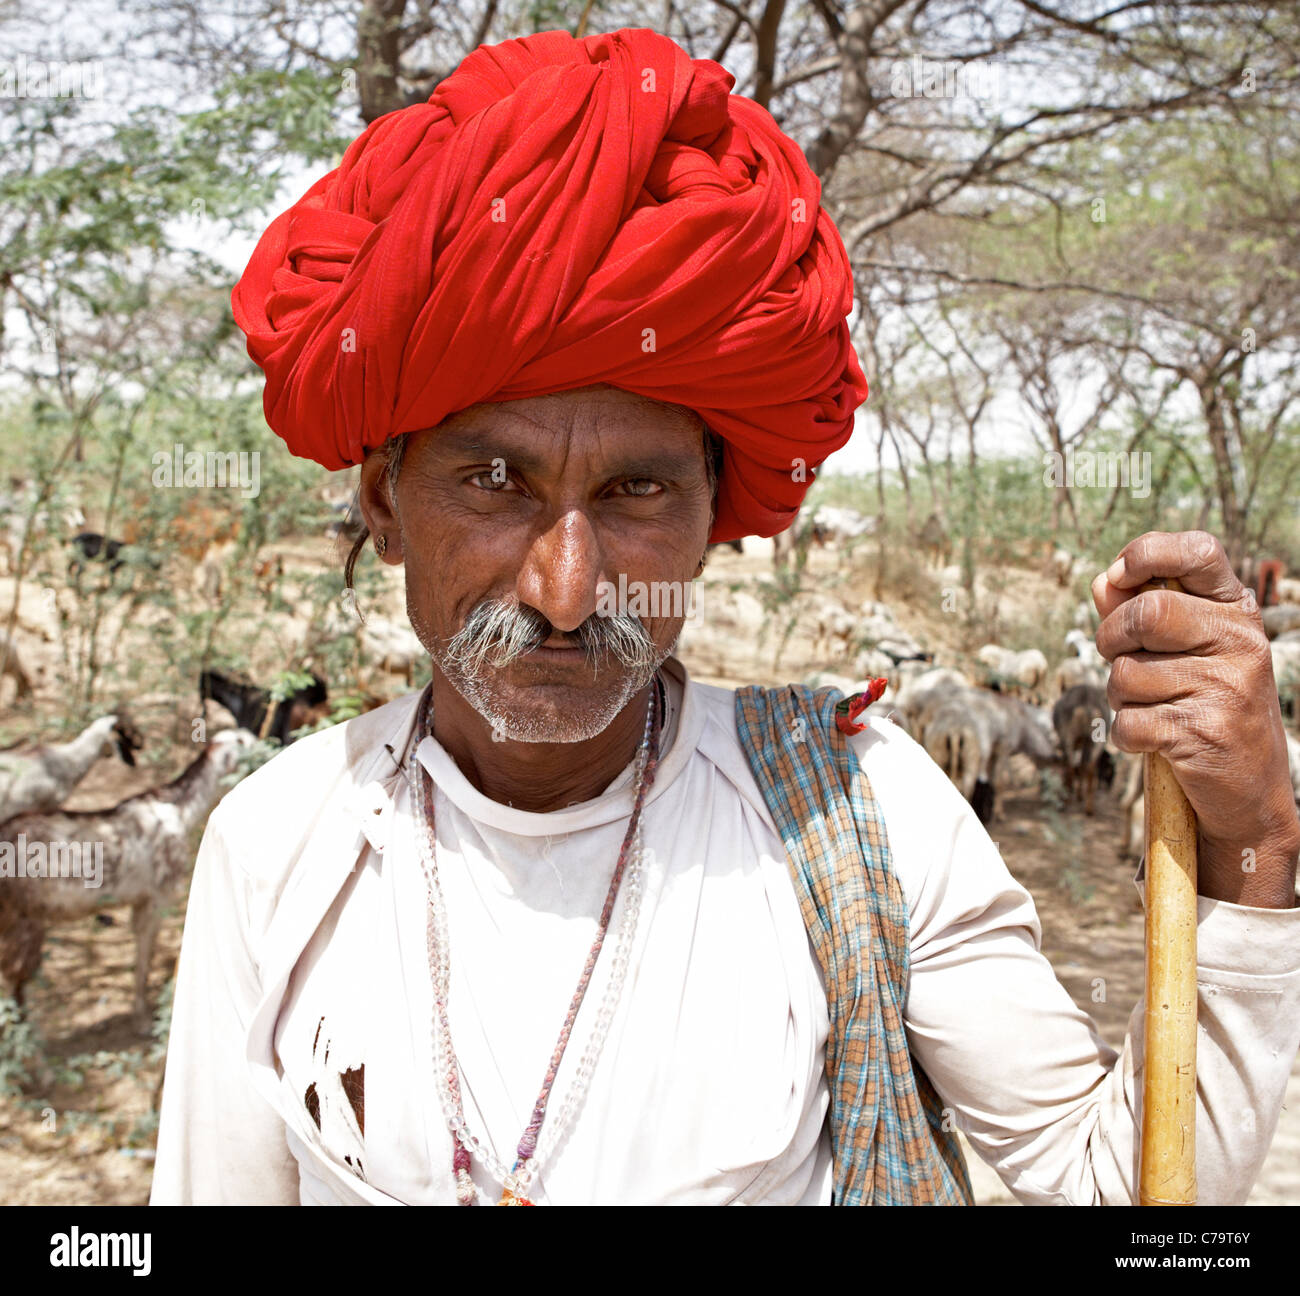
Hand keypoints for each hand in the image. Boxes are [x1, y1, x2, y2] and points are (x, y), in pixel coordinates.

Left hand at [1092, 530, 1298, 907]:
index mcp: (1236, 612)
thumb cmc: (1205, 708)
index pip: (1198, 551)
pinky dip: (1127, 736)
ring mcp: (1227, 688)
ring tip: (1153, 709)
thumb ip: (1140, 614)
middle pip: (1148, 613)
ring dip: (1120, 698)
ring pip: (1127, 673)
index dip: (1147, 551)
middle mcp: (1240, 642)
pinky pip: (1128, 723)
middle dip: (1112, 638)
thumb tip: (1101, 581)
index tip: (1119, 573)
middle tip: (1119, 658)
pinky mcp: (1205, 733)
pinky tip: (1155, 742)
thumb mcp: (1185, 654)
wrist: (1249, 793)